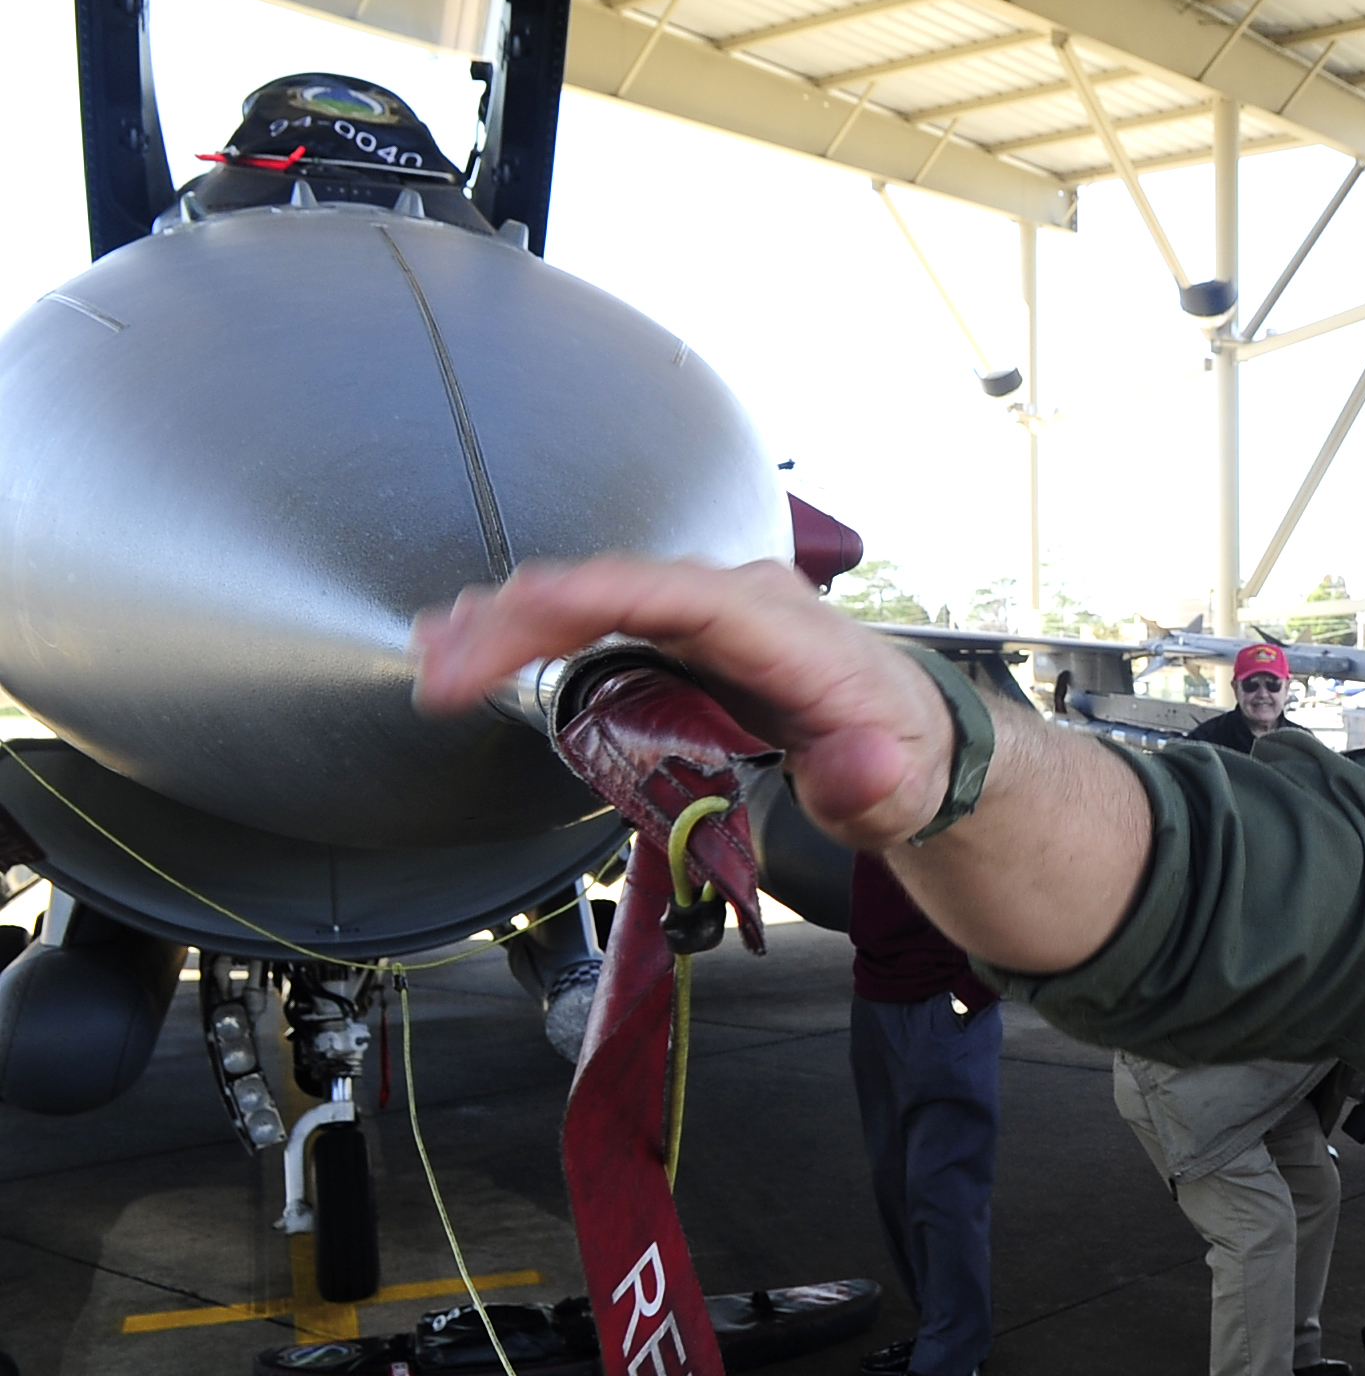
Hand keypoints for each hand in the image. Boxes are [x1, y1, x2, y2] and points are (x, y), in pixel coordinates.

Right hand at [410, 555, 954, 851]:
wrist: (916, 741)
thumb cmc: (903, 757)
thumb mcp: (900, 788)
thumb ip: (872, 785)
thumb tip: (858, 772)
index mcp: (788, 634)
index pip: (679, 595)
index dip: (591, 596)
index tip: (516, 615)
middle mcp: (744, 604)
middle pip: (618, 588)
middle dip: (523, 619)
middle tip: (445, 668)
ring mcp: (712, 611)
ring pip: (599, 594)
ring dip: (513, 620)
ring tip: (436, 653)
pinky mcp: (690, 631)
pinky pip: (604, 612)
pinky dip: (537, 627)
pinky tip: (477, 643)